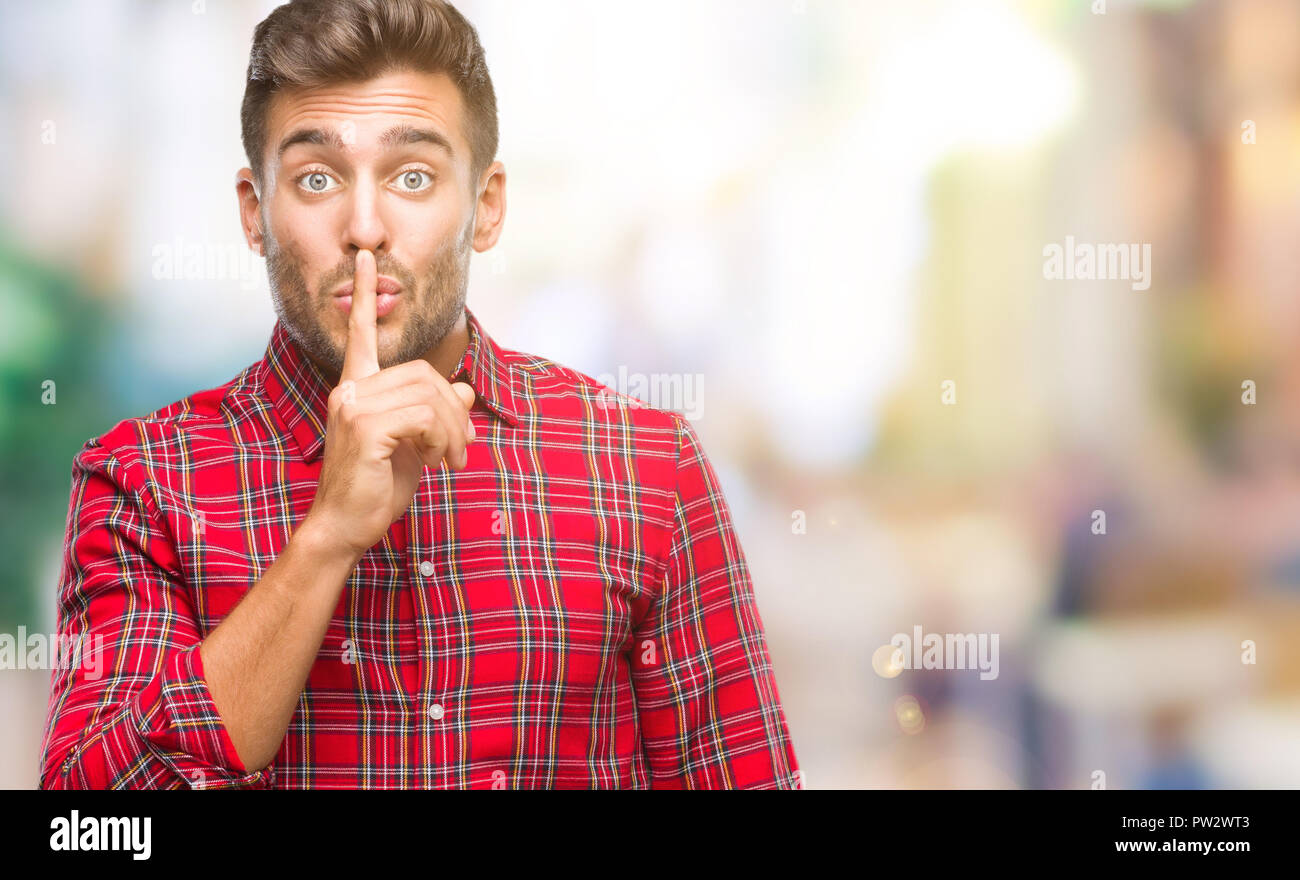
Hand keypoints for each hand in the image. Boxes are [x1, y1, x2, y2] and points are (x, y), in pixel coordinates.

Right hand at [304, 248, 475, 557]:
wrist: (345, 527)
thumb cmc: (375, 488)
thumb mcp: (416, 445)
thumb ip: (436, 415)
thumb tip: (464, 390)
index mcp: (356, 388)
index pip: (359, 334)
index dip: (363, 296)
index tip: (366, 258)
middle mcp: (350, 389)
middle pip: (424, 375)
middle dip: (455, 412)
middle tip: (463, 448)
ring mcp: (354, 405)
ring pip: (430, 395)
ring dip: (454, 431)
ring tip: (452, 460)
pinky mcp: (365, 426)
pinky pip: (425, 416)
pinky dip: (443, 439)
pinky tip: (438, 462)